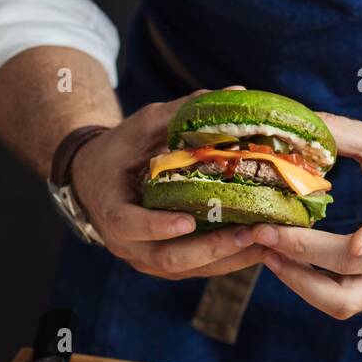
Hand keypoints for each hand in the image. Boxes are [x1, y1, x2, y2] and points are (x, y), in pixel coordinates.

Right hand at [70, 89, 265, 280]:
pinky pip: (197, 269)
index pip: (129, 224)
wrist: (95, 179)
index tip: (187, 220)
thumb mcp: (142, 126)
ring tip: (266, 244)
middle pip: (169, 257)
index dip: (157, 226)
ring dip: (228, 259)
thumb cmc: (119, 149)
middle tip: (249, 233)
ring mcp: (146, 258)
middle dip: (212, 248)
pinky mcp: (165, 263)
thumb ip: (181, 112)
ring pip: (189, 269)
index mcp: (112, 209)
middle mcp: (127, 243)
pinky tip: (260, 248)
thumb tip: (236, 92)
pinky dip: (228, 261)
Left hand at [239, 116, 361, 318]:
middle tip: (264, 231)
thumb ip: (348, 134)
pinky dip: (307, 286)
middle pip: (352, 268)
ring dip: (300, 283)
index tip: (358, 243)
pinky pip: (341, 301)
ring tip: (267, 253)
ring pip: (344, 300)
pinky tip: (282, 261)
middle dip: (303, 252)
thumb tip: (301, 124)